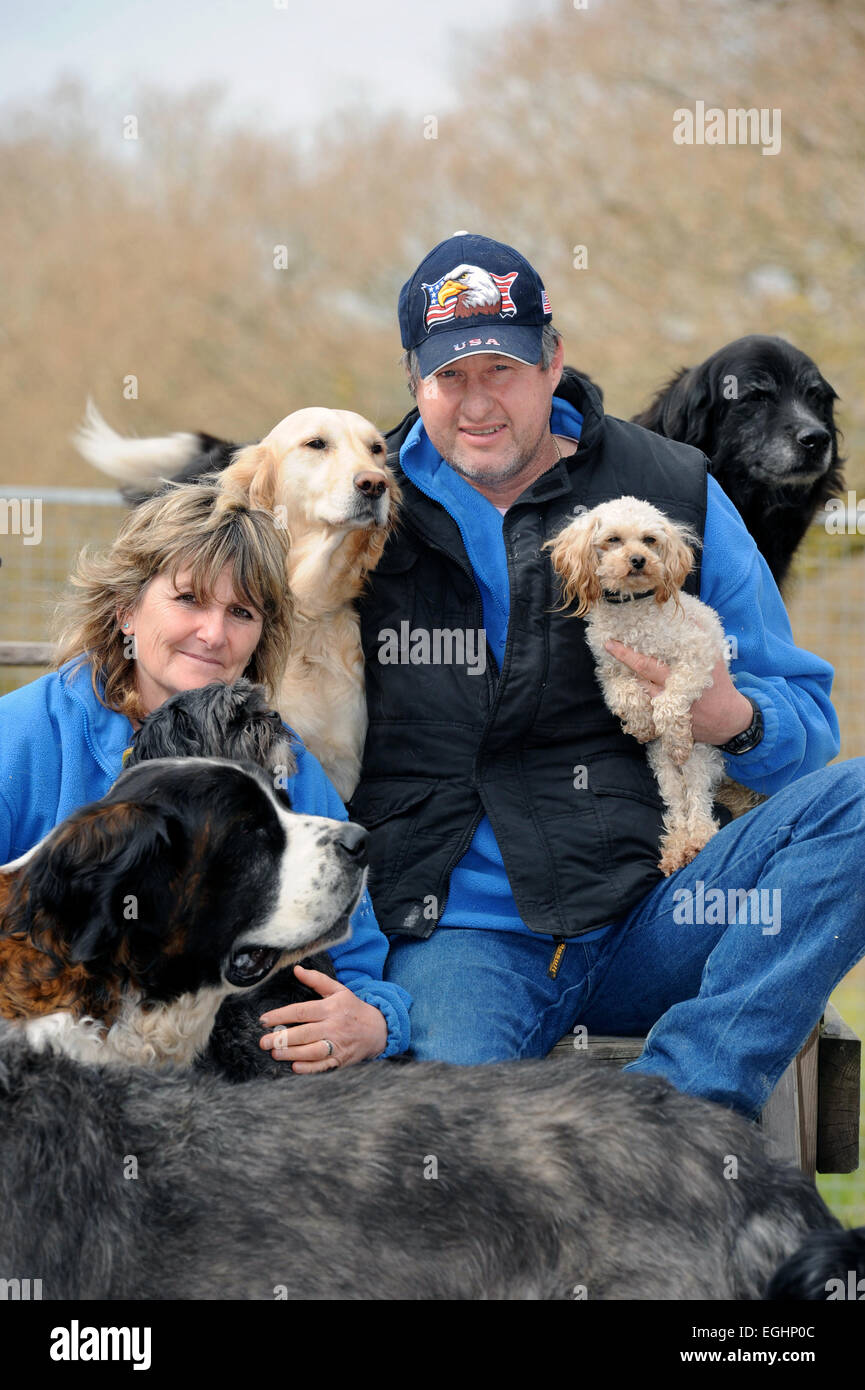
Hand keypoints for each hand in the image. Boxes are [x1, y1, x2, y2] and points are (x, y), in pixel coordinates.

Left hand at [259, 965, 387, 1072]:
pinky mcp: (341, 1060)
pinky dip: (309, 1068)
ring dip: (291, 1053)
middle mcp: (333, 1026)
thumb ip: (317, 980)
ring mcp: (338, 1045)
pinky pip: (323, 1066)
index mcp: (330, 1008)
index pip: (301, 1011)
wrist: (379, 1029)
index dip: (280, 1015)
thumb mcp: (338, 990)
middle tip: (264, 1042)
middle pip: (304, 1033)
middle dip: (281, 1038)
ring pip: (311, 1051)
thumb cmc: (353, 1008)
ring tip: (275, 1054)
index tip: (264, 1020)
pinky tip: (295, 1067)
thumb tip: (297, 969)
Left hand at [603, 640, 752, 745]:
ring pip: (642, 691)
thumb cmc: (721, 687)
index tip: (610, 643)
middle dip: (622, 661)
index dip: (626, 655)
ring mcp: (664, 709)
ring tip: (619, 662)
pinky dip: (642, 692)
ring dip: (632, 677)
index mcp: (678, 678)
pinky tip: (637, 682)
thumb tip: (690, 616)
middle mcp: (666, 695)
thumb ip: (701, 638)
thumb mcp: (715, 660)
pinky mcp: (665, 722)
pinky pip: (648, 705)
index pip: (646, 665)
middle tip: (608, 646)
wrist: (728, 721)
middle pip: (638, 678)